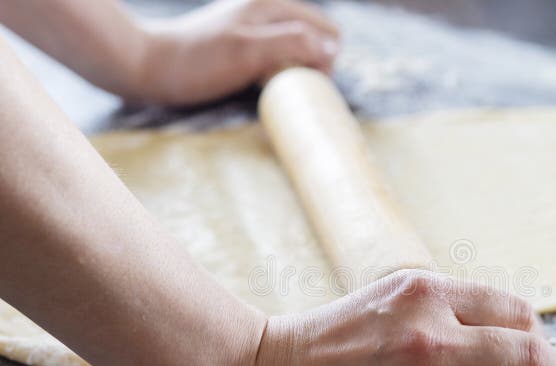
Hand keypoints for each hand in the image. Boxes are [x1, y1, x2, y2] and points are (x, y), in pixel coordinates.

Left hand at [133, 0, 339, 105]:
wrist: (145, 66)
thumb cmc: (197, 62)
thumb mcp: (249, 52)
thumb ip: (293, 44)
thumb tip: (332, 49)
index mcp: (271, 6)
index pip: (326, 32)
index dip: (327, 61)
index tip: (309, 85)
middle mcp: (264, 12)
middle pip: (312, 40)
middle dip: (312, 66)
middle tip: (290, 89)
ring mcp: (250, 29)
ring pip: (293, 51)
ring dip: (294, 73)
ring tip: (276, 90)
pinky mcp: (238, 46)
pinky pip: (273, 59)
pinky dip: (276, 75)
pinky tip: (261, 87)